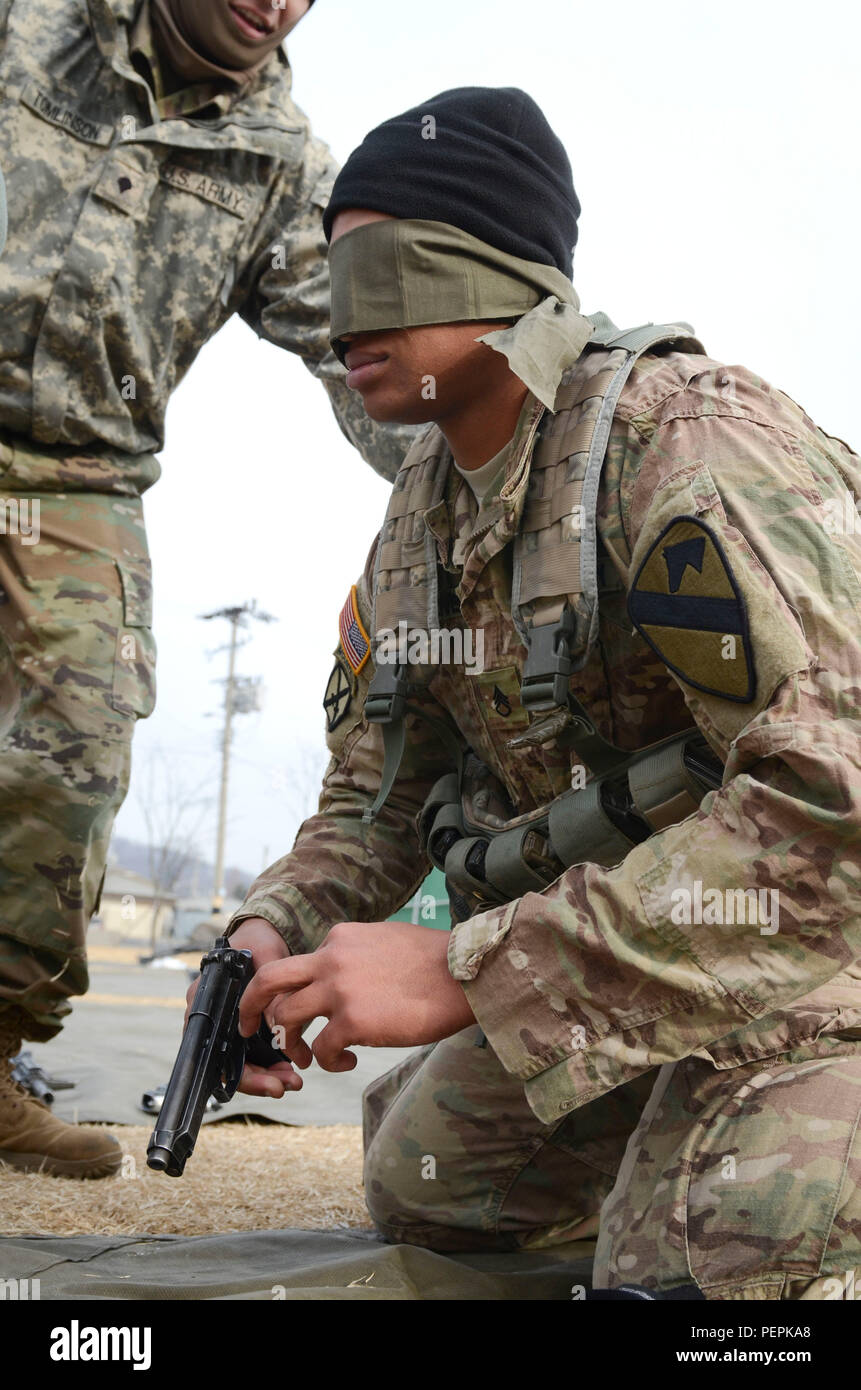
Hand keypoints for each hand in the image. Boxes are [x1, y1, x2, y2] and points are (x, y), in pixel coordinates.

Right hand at [184, 917, 303, 1098]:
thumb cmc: (258, 942)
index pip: (208, 1048)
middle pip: (223, 1064)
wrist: (262, 936)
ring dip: (265, 1077)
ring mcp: (224, 1026)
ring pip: (237, 1065)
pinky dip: (268, 1068)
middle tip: (285, 1086)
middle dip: (256, 1080)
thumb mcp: (266, 957)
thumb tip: (276, 1025)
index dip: (236, 1071)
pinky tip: (290, 1072)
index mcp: (202, 998)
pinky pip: (249, 1057)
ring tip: (293, 1081)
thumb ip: (269, 987)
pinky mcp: (240, 1031)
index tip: (264, 1079)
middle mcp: (208, 1017)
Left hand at [238, 921, 475, 1073]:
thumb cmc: (436, 961)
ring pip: (287, 1019)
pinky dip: (329, 1062)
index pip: (301, 964)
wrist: (464, 972)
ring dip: (292, 1043)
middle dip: (250, 1006)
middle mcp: (331, 959)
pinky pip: (322, 1049)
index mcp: (339, 937)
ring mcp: (338, 990)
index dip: (297, 990)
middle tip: (249, 1028)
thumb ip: (359, 954)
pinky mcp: (352, 1021)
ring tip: (309, 1057)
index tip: (303, 1008)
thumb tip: (351, 976)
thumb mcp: (386, 940)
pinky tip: (348, 1063)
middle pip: (269, 980)